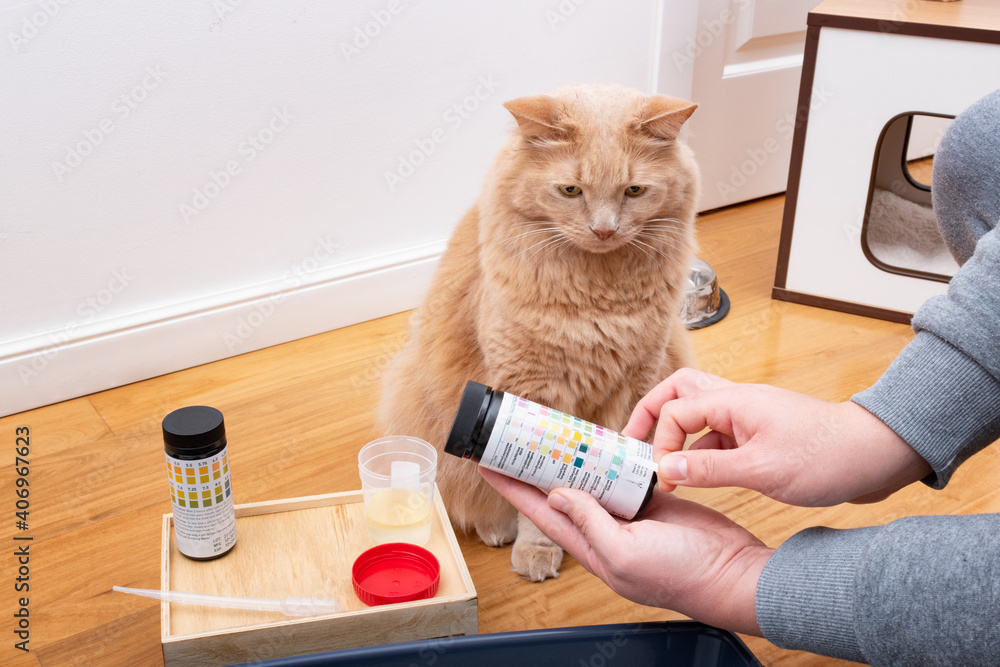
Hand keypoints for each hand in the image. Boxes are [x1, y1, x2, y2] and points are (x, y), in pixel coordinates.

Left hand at [480, 467, 771, 635]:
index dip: (513, 489)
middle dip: (537, 469)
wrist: (733, 572)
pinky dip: (609, 460)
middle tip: (517, 440)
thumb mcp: (628, 554)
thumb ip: (590, 525)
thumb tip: (556, 495)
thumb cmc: (683, 575)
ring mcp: (628, 516)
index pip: (541, 513)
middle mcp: (604, 531)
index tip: (488, 465)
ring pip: (591, 482)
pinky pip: (622, 477)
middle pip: (561, 493)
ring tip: (551, 434)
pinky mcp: (652, 501)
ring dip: (571, 460)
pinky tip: (599, 442)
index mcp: (592, 548)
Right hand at [623, 368, 932, 505]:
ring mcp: (749, 416)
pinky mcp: (761, 434)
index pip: (675, 409)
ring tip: (664, 466)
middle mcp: (738, 401)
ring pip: (698, 414)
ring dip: (678, 435)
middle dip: (653, 414)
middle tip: (637, 442)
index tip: (662, 476)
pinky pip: (718, 435)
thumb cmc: (827, 457)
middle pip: (679, 392)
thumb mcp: (761, 471)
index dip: (661, 442)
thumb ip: (708, 470)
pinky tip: (699, 477)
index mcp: (734, 401)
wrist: (876, 456)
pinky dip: (701, 452)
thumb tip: (665, 472)